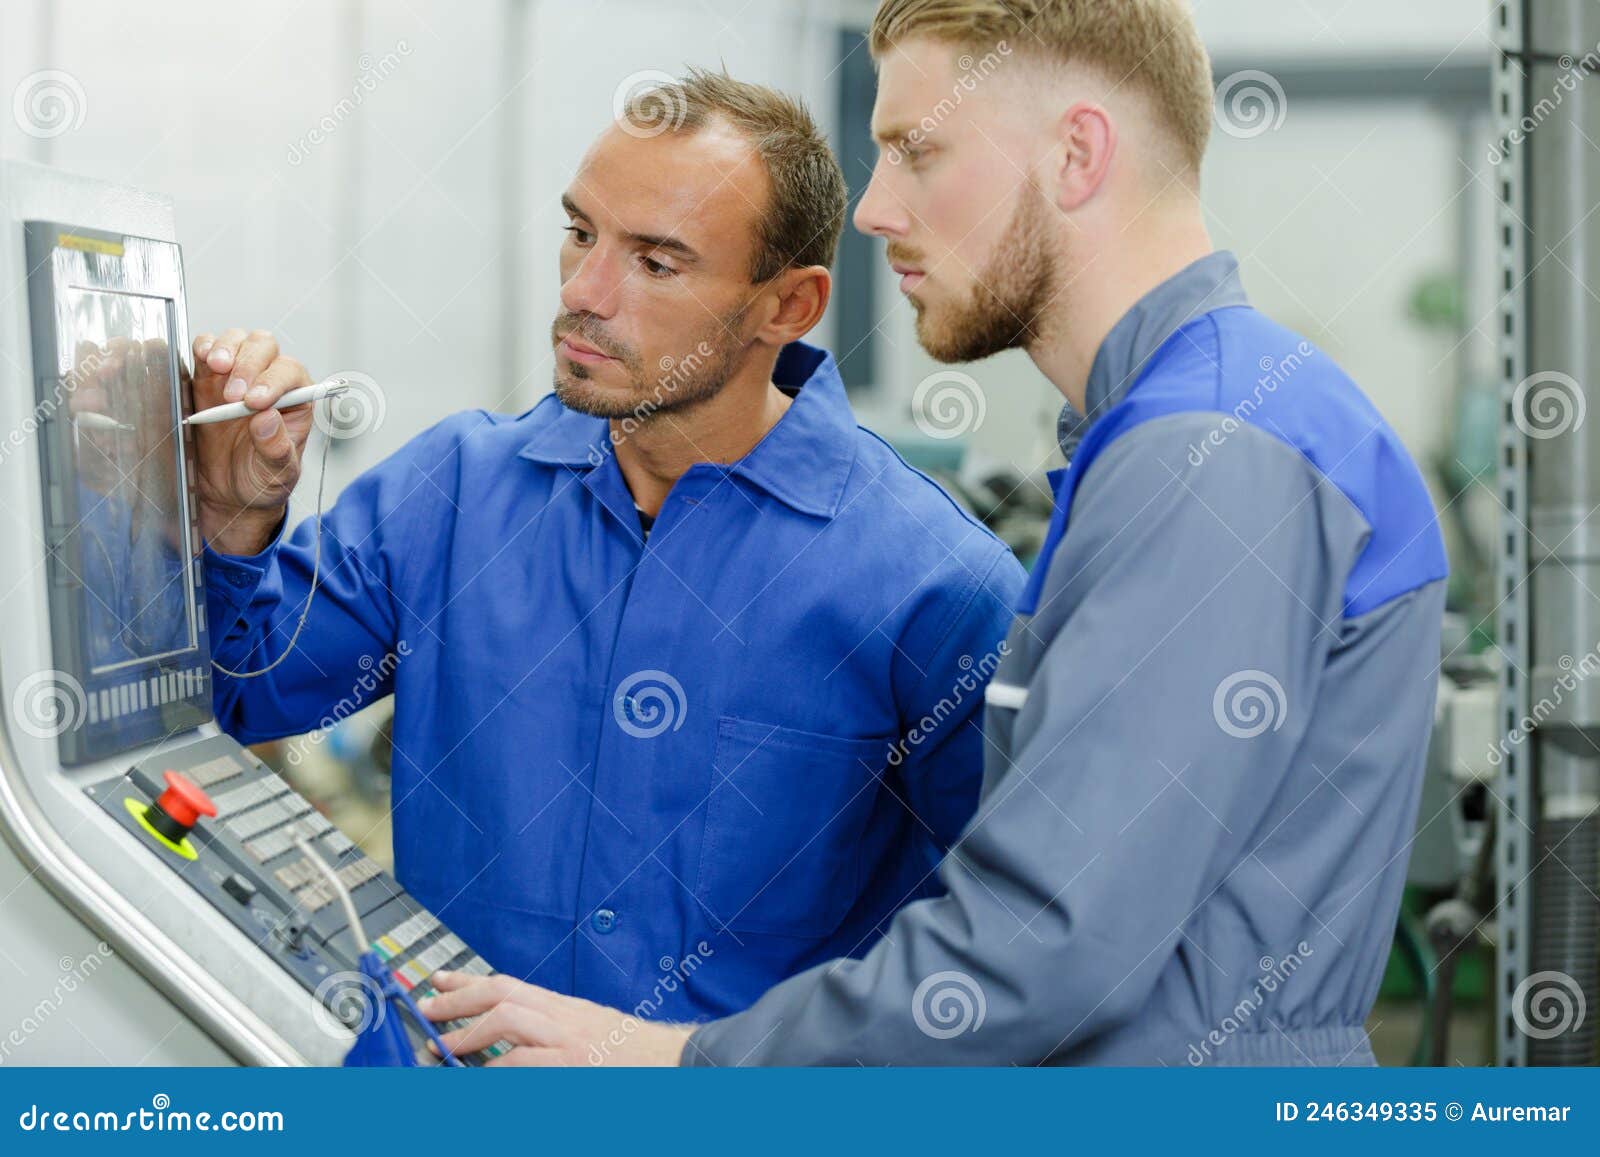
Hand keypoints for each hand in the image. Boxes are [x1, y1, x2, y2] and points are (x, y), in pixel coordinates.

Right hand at [189, 329, 312, 554]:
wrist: (230, 493)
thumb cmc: (262, 480)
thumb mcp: (276, 474)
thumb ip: (276, 448)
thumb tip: (267, 418)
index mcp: (296, 399)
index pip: (291, 374)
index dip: (274, 381)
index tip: (254, 403)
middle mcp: (268, 379)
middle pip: (264, 348)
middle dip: (249, 365)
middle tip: (232, 395)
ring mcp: (237, 375)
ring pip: (237, 340)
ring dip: (226, 349)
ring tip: (216, 369)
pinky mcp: (207, 378)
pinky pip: (206, 350)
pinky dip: (202, 347)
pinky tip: (201, 360)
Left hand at [416, 970, 692, 1066]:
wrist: (675, 1066)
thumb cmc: (634, 1056)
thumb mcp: (589, 1033)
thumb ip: (552, 1033)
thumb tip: (508, 1043)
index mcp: (566, 1008)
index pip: (509, 985)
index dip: (469, 983)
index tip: (438, 983)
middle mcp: (565, 1017)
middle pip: (503, 993)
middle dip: (460, 1000)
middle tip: (428, 1010)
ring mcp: (570, 1041)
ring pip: (510, 1020)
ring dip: (471, 1033)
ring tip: (444, 1047)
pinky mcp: (574, 1067)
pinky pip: (525, 1064)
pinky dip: (497, 1070)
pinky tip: (480, 1077)